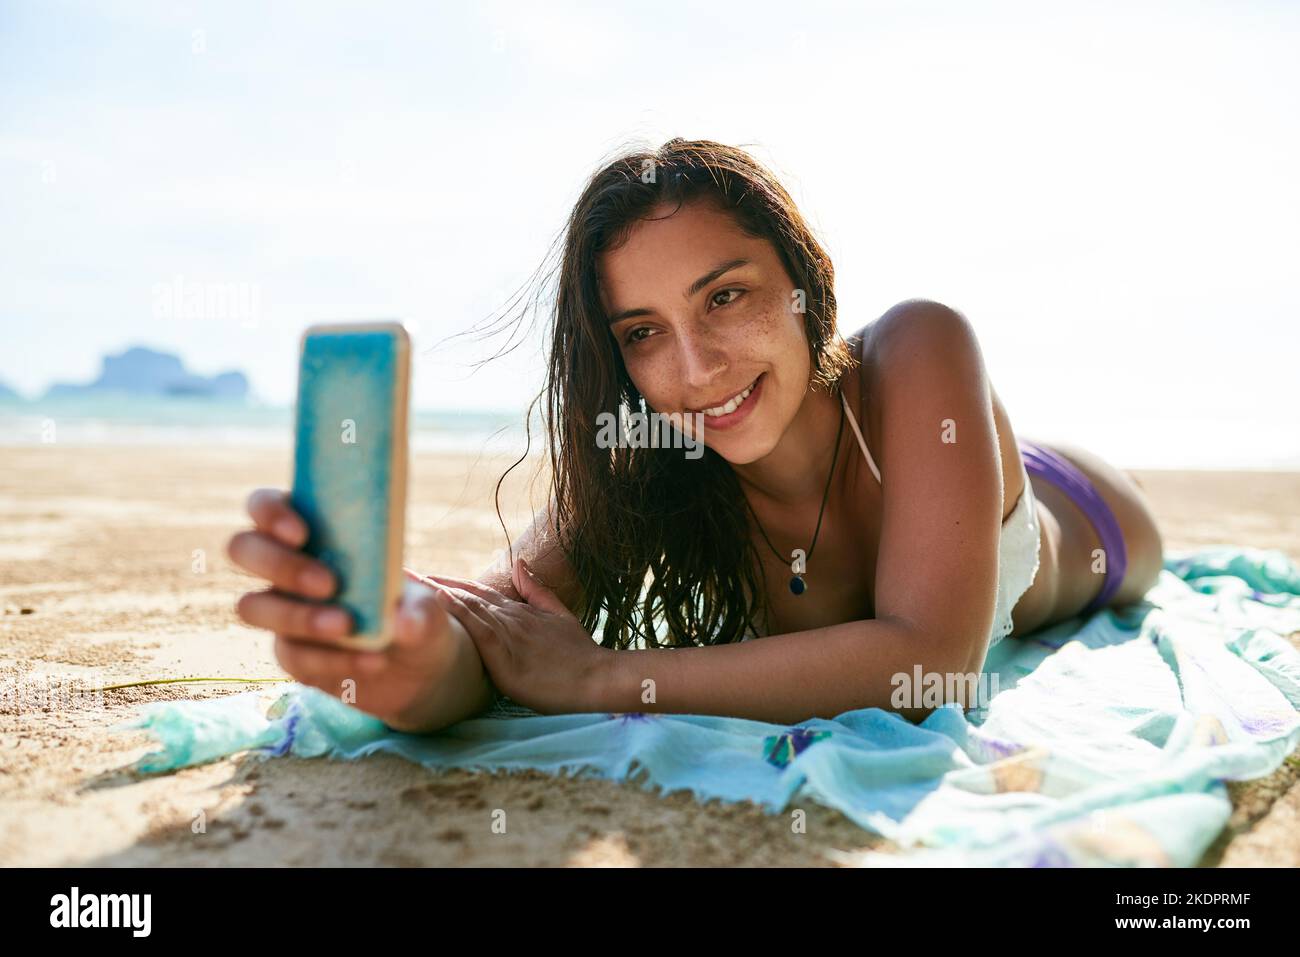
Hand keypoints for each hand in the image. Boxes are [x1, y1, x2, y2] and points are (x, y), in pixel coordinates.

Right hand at [226, 489, 484, 731]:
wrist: (415, 664)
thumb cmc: (412, 610)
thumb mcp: (425, 606)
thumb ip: (420, 610)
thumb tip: (403, 621)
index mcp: (311, 529)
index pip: (264, 504)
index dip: (271, 512)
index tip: (302, 532)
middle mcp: (284, 564)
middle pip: (243, 548)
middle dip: (281, 564)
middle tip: (329, 583)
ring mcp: (279, 608)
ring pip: (251, 606)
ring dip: (298, 616)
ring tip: (347, 626)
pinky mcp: (288, 651)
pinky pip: (290, 653)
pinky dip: (331, 658)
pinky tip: (370, 660)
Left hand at [423, 558, 615, 714]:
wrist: (596, 677)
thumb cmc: (579, 653)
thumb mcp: (559, 615)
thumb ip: (537, 589)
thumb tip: (519, 562)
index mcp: (518, 611)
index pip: (476, 591)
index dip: (448, 582)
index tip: (420, 575)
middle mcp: (509, 617)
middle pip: (463, 595)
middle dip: (430, 584)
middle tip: (397, 573)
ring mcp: (507, 634)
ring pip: (466, 608)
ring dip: (434, 594)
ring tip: (405, 585)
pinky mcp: (505, 656)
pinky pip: (475, 632)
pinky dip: (455, 615)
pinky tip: (435, 605)